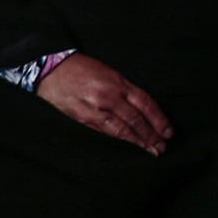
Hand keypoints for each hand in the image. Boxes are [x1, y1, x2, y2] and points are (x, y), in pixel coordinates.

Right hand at [39, 53, 172, 154]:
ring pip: (120, 129)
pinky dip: (117, 140)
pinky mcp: (81, 118)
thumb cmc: (80, 68)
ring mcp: (94, 109)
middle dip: (151, 135)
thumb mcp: (108, 73)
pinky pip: (103, 131)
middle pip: (136, 120)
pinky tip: (125, 145)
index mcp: (118, 83)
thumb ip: (124, 90)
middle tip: (162, 147)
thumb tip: (141, 110)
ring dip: (136, 141)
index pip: (146, 105)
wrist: (50, 68)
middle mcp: (108, 97)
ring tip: (149, 150)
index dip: (159, 120)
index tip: (168, 132)